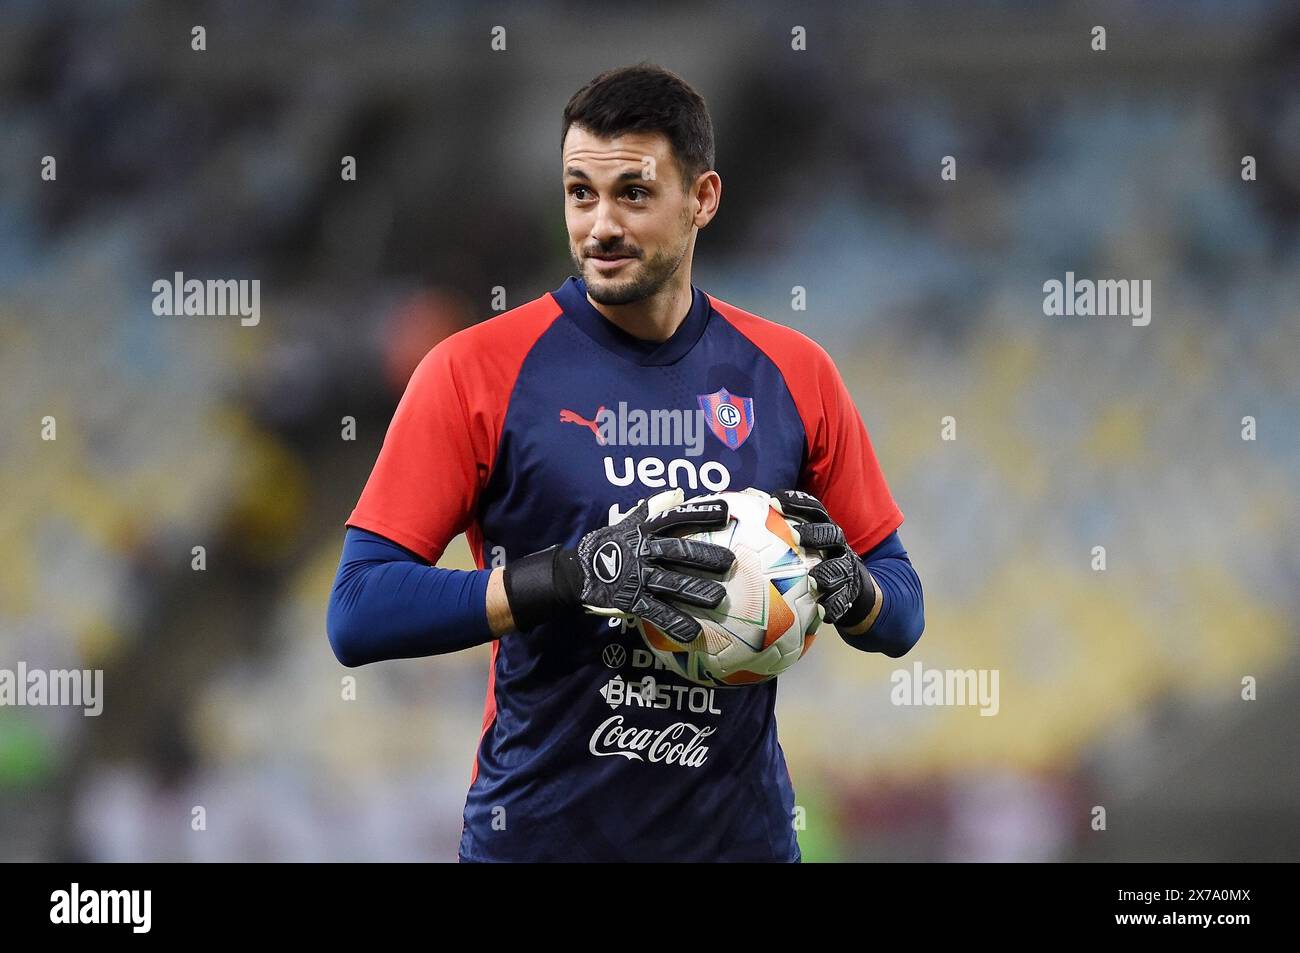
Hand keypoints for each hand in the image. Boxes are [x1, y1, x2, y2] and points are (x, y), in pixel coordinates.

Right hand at [504, 489, 735, 643]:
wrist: (575, 572)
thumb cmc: (606, 546)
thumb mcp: (626, 522)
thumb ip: (652, 510)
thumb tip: (677, 492)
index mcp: (644, 532)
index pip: (675, 519)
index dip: (699, 514)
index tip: (725, 513)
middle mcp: (643, 552)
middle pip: (679, 552)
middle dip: (705, 557)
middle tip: (731, 562)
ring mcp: (638, 577)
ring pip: (671, 583)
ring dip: (695, 590)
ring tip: (718, 598)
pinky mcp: (631, 600)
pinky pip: (656, 613)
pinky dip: (675, 623)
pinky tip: (693, 632)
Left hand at [773, 489, 876, 628]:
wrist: (853, 586)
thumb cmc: (816, 560)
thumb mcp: (804, 544)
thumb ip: (778, 531)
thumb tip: (741, 511)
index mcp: (823, 529)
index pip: (813, 510)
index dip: (796, 503)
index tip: (774, 502)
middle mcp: (836, 546)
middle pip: (829, 534)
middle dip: (813, 534)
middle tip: (794, 536)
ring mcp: (845, 568)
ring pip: (839, 568)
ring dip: (826, 573)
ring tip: (814, 581)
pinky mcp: (849, 592)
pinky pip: (843, 600)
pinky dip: (834, 606)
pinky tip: (823, 612)